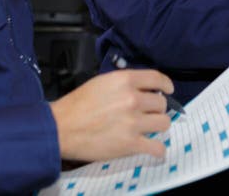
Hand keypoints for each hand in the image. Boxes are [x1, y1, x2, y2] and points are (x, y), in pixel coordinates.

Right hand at [50, 69, 173, 161]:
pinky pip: (157, 147)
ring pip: (164, 123)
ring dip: (158, 126)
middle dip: (156, 108)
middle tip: (147, 113)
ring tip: (148, 128)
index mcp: (124, 80)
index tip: (168, 90)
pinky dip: (157, 150)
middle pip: (162, 103)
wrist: (61, 128)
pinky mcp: (130, 144)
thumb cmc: (76, 105)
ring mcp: (133, 122)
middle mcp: (132, 99)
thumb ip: (124, 84)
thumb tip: (142, 90)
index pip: (157, 78)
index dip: (166, 85)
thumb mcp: (101, 82)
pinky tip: (152, 148)